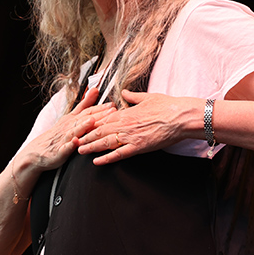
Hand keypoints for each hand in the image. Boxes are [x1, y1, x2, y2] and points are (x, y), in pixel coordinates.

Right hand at [18, 86, 114, 175]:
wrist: (37, 151)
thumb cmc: (57, 135)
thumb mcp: (70, 117)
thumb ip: (84, 104)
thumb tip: (95, 89)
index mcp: (72, 119)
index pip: (88, 112)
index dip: (101, 108)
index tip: (112, 104)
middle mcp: (68, 127)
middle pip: (84, 119)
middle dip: (98, 114)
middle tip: (111, 110)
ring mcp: (63, 138)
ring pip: (74, 131)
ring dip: (83, 126)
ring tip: (92, 121)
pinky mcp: (58, 151)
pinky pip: (64, 147)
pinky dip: (69, 144)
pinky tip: (75, 142)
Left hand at [76, 89, 201, 164]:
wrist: (181, 116)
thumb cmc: (167, 106)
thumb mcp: (148, 97)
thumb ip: (133, 96)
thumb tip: (123, 92)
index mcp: (127, 112)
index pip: (103, 119)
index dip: (90, 124)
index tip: (80, 126)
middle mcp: (125, 124)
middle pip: (100, 131)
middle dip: (85, 136)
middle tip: (72, 141)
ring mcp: (131, 136)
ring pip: (105, 142)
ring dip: (91, 147)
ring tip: (79, 151)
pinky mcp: (139, 146)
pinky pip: (119, 154)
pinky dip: (107, 158)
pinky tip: (97, 162)